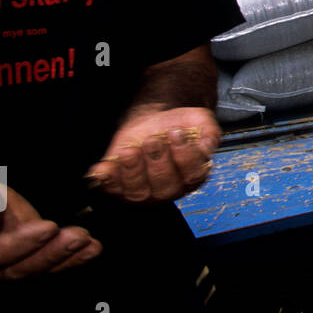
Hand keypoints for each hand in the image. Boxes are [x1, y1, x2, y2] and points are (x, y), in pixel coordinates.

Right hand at [0, 178, 99, 279]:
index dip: (20, 244)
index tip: (48, 227)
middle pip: (17, 270)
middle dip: (51, 254)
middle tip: (80, 237)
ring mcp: (2, 266)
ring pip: (34, 270)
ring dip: (66, 259)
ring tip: (92, 246)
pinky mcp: (20, 257)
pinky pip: (43, 263)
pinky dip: (69, 258)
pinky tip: (91, 249)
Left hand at [87, 107, 220, 203]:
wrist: (152, 121)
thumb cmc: (175, 125)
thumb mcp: (199, 121)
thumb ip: (209, 132)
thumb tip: (207, 147)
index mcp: (192, 175)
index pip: (192, 174)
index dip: (184, 155)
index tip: (176, 133)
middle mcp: (170, 189)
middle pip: (165, 187)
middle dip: (158, 162)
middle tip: (152, 140)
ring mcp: (144, 191)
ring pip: (139, 192)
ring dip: (133, 171)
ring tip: (129, 150)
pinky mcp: (120, 188)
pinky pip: (112, 189)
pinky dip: (108, 179)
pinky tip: (104, 167)